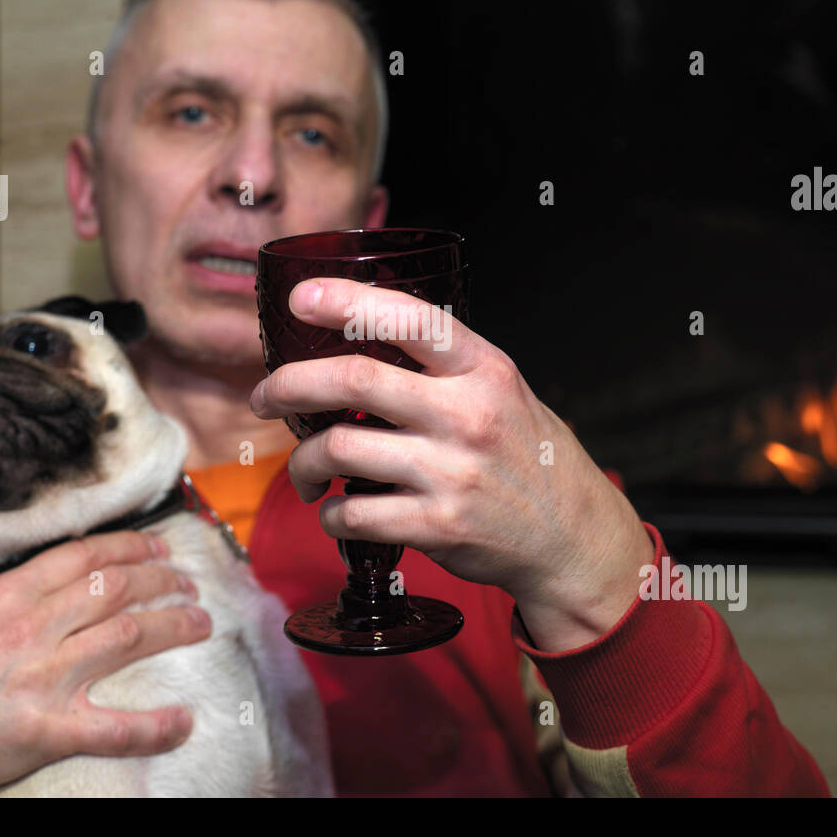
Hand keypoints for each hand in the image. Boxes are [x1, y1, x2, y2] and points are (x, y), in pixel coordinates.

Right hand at [0, 530, 210, 795]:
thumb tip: (29, 594)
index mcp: (3, 596)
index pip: (83, 556)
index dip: (131, 549)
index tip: (160, 550)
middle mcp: (29, 627)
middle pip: (116, 588)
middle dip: (162, 581)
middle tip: (189, 584)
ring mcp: (40, 676)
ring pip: (128, 635)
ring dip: (174, 626)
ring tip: (202, 623)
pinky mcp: (42, 731)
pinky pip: (115, 727)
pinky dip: (157, 726)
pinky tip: (186, 721)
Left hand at [250, 278, 653, 650]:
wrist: (571, 538)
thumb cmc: (528, 457)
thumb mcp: (503, 391)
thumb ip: (444, 366)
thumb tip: (360, 338)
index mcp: (483, 370)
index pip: (409, 318)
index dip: (345, 301)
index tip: (299, 298)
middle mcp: (466, 414)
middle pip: (353, 379)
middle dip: (290, 384)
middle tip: (265, 396)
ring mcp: (451, 472)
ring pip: (339, 448)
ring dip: (304, 461)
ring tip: (306, 469)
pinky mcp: (437, 525)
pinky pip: (353, 513)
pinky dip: (330, 513)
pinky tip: (337, 510)